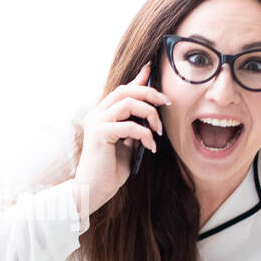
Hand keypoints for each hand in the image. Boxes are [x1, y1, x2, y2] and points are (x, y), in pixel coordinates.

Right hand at [72, 61, 168, 220]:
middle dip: (150, 93)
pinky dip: (145, 135)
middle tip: (167, 103)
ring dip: (150, 114)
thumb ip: (134, 125)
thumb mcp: (127, 143)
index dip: (139, 78)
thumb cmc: (110, 169)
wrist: (93, 190)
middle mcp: (96, 113)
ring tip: (158, 132)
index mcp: (102, 114)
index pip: (122, 89)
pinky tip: (151, 147)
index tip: (153, 70)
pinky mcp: (100, 134)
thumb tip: (149, 111)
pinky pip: (129, 126)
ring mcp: (96, 122)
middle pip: (127, 90)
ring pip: (129, 103)